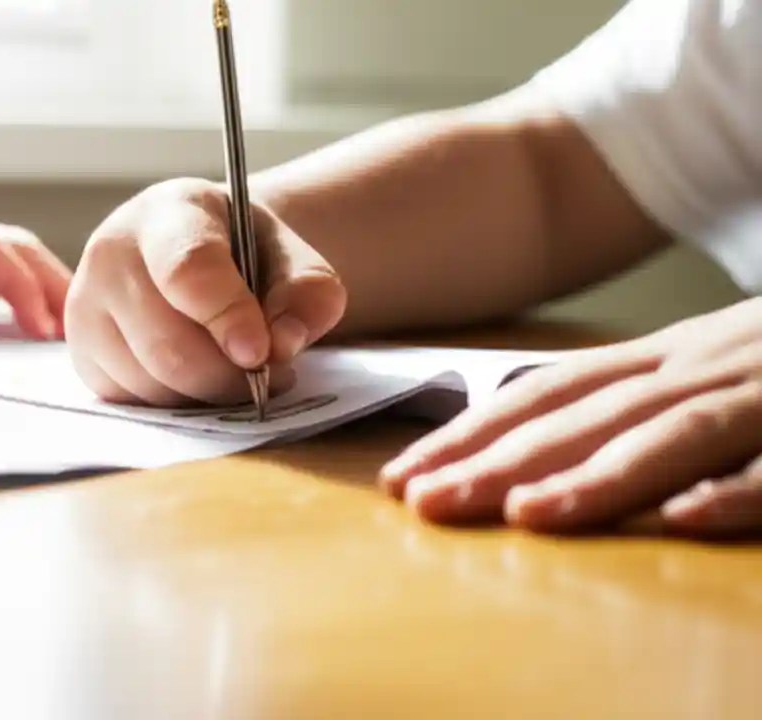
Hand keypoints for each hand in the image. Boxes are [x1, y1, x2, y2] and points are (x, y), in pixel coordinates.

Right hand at [64, 178, 345, 405]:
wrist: (195, 259)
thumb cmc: (243, 254)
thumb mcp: (290, 256)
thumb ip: (307, 291)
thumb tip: (283, 342)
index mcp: (166, 214)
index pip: (187, 269)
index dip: (226, 316)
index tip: (261, 353)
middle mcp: (110, 254)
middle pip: (167, 342)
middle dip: (228, 375)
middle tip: (271, 375)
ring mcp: (86, 306)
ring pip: (151, 381)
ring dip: (208, 395)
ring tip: (240, 372)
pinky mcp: (82, 354)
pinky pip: (134, 402)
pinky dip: (178, 404)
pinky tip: (200, 379)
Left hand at [380, 299, 761, 537]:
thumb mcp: (700, 367)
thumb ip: (627, 398)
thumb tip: (531, 445)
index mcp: (666, 358)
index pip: (547, 393)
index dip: (470, 432)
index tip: (401, 475)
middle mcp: (705, 366)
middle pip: (589, 414)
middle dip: (500, 459)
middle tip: (423, 501)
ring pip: (677, 432)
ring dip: (600, 475)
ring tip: (527, 514)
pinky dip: (741, 486)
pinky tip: (686, 516)